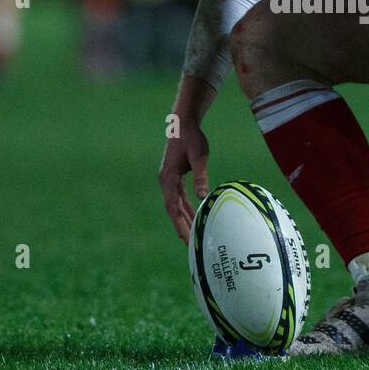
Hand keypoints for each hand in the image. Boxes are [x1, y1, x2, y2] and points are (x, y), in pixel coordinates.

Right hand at [158, 119, 209, 243]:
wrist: (183, 123)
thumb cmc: (192, 138)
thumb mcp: (199, 156)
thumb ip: (201, 175)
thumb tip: (203, 196)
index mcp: (168, 178)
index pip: (172, 207)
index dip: (178, 223)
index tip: (186, 237)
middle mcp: (166, 181)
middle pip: (173, 210)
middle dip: (182, 227)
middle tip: (192, 245)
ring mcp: (169, 180)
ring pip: (176, 206)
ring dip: (184, 220)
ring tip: (194, 237)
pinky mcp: (175, 178)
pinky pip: (180, 199)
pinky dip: (186, 209)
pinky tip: (195, 218)